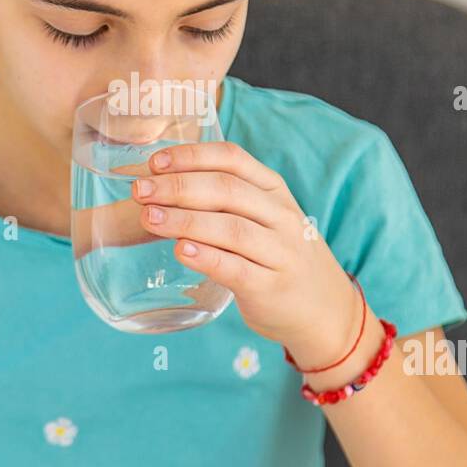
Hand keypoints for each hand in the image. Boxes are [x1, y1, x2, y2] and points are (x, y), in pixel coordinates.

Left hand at [132, 140, 360, 362]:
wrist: (326, 311)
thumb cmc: (280, 258)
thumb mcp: (265, 218)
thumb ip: (225, 202)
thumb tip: (160, 186)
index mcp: (275, 190)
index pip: (232, 159)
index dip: (192, 156)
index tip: (155, 161)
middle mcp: (281, 216)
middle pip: (226, 190)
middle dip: (178, 186)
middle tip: (140, 191)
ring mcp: (280, 252)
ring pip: (230, 228)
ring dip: (184, 220)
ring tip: (149, 217)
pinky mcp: (271, 288)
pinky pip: (235, 268)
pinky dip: (206, 257)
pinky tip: (179, 250)